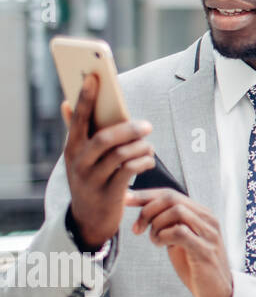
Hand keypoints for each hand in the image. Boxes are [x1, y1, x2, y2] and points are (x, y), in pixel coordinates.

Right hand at [61, 73, 155, 250]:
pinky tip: (148, 160)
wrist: (89, 220)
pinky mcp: (108, 195)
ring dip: (140, 147)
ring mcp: (92, 180)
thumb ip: (77, 132)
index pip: (78, 119)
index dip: (85, 98)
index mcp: (72, 149)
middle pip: (103, 139)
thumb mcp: (80, 157)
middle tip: (147, 125)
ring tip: (149, 146)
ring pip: (119, 156)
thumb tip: (66, 103)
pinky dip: (142, 163)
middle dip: (128, 129)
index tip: (93, 77)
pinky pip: (127, 172)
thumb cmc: (91, 179)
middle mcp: (78, 163)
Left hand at [124, 187, 232, 296]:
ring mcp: (208, 233)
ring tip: (155, 241)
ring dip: (156, 225)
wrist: (217, 292)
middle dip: (147, 210)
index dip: (145, 195)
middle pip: (172, 198)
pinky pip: (180, 232)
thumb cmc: (196, 267)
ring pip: (176, 211)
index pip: (170, 194)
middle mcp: (207, 219)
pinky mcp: (205, 250)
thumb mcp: (181, 241)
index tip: (125, 199)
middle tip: (137, 228)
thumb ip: (170, 225)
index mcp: (201, 214)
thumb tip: (145, 213)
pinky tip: (161, 245)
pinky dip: (164, 236)